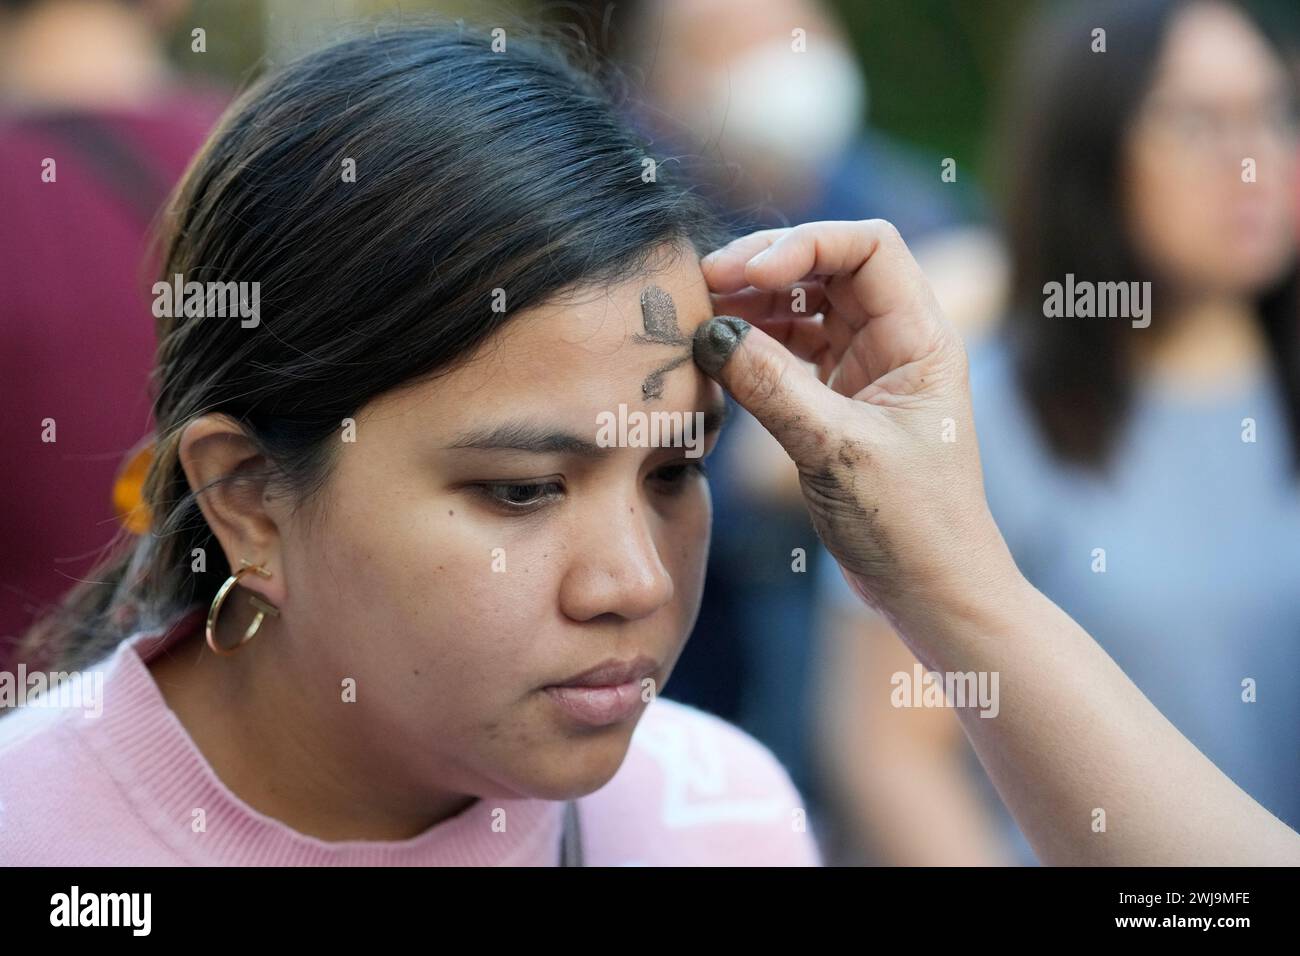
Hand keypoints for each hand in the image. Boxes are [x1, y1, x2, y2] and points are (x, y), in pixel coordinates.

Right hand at [694, 219, 1013, 621]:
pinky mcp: (838, 400)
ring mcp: (866, 368)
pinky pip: (790, 351)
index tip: (749, 273)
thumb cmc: (912, 525)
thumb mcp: (837, 451)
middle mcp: (896, 340)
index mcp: (922, 336)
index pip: (869, 246)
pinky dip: (753, 344)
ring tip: (700, 314)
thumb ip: (772, 387)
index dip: (806, 243)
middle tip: (704, 284)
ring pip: (804, 307)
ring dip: (753, 303)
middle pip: (828, 266)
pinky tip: (717, 351)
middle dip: (766, 266)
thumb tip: (712, 333)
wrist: (932, 592)